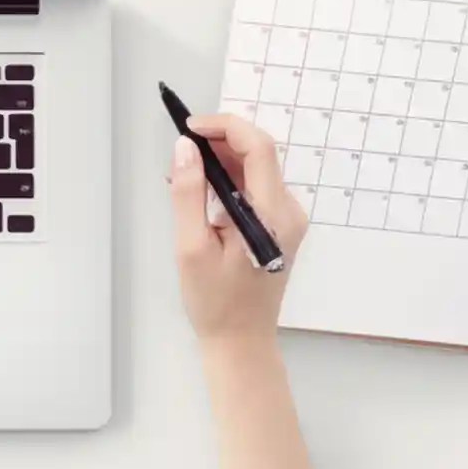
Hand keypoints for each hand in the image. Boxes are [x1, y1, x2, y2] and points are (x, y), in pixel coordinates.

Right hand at [169, 114, 308, 345]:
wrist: (241, 341)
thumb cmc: (214, 302)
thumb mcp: (191, 247)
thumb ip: (188, 193)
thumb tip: (185, 148)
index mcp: (272, 215)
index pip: (257, 148)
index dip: (223, 127)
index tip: (188, 127)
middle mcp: (289, 211)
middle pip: (258, 154)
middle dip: (217, 143)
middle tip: (178, 154)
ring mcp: (288, 219)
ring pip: (256, 169)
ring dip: (220, 162)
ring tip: (181, 175)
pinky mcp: (281, 226)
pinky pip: (255, 188)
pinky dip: (228, 181)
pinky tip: (200, 194)